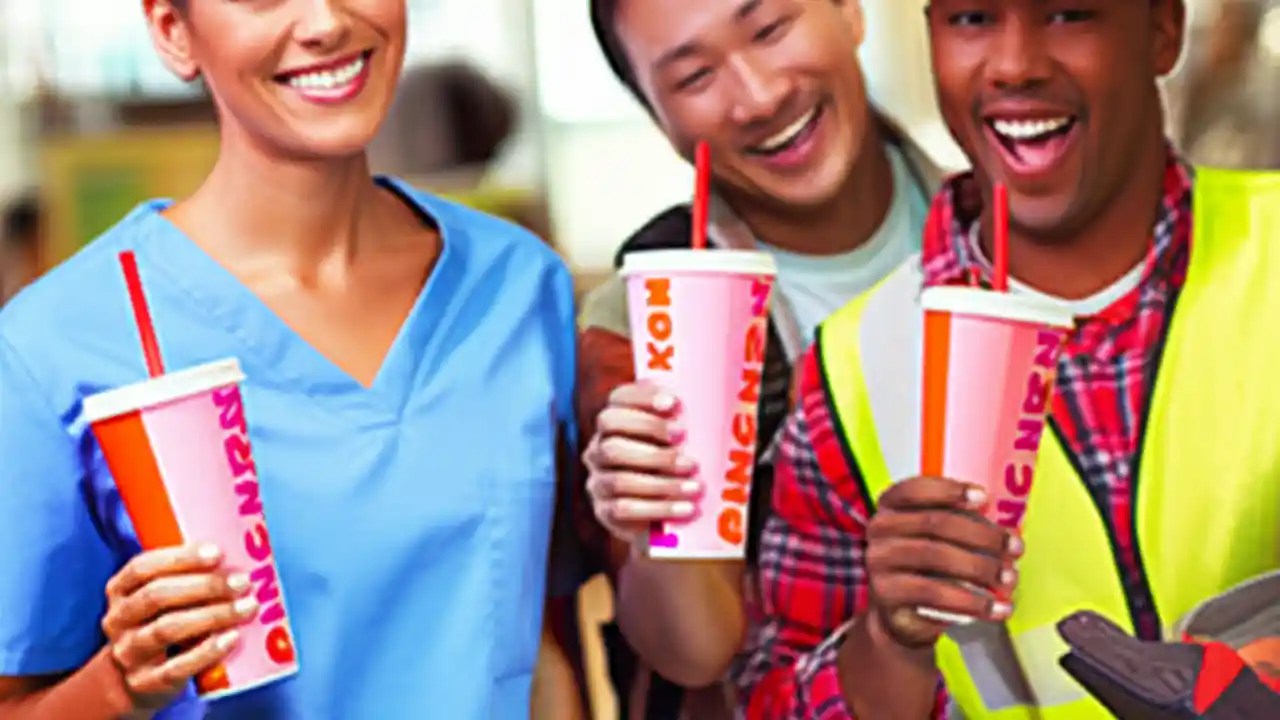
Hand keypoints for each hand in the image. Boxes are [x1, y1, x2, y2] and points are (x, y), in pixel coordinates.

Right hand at [102, 544, 258, 713]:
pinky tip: (233, 638)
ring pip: (167, 629)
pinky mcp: (144, 682)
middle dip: (204, 586)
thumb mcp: (166, 597)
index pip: (143, 567)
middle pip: (156, 596)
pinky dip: (207, 651)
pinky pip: (176, 667)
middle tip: (241, 582)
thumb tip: (235, 562)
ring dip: (212, 615)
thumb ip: (189, 577)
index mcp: (120, 590)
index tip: (217, 553)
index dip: (180, 558)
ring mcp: (128, 653)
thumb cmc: (164, 621)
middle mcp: (117, 619)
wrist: (140, 679)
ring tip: (246, 607)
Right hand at [583, 383, 700, 544]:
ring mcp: (598, 481)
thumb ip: (686, 425)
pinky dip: (659, 508)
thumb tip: (722, 407)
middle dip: (650, 432)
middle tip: (683, 439)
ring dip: (662, 481)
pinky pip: (625, 509)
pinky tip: (686, 508)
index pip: (618, 399)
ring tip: (696, 485)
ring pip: (620, 477)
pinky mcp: (605, 511)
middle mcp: (599, 448)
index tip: (673, 403)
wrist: (664, 520)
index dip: (642, 398)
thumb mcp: (679, 444)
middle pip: (612, 433)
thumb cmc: (676, 470)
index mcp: (615, 423)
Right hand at [864, 477, 1022, 647]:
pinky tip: (997, 608)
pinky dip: (972, 602)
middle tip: (1015, 548)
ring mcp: (879, 563)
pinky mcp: (887, 595)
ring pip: (936, 557)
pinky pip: (935, 595)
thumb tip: (1007, 531)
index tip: (985, 497)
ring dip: (981, 568)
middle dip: (982, 535)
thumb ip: (961, 525)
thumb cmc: (926, 569)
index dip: (949, 490)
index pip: (914, 490)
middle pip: (934, 523)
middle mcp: (879, 530)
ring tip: (1009, 579)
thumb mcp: (937, 540)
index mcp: (890, 507)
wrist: (899, 617)